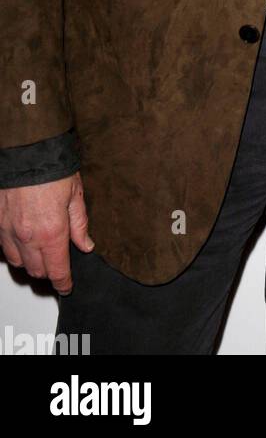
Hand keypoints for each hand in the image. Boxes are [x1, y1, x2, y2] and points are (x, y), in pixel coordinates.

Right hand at [0, 174, 93, 293]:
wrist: (28, 152)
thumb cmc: (54, 169)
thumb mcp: (76, 196)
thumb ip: (80, 225)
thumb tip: (85, 245)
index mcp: (52, 232)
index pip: (57, 269)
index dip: (63, 282)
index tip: (67, 286)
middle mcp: (28, 237)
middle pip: (38, 270)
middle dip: (49, 273)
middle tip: (58, 267)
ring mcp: (10, 232)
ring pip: (19, 263)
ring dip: (31, 264)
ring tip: (42, 256)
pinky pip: (5, 249)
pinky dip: (15, 252)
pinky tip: (23, 244)